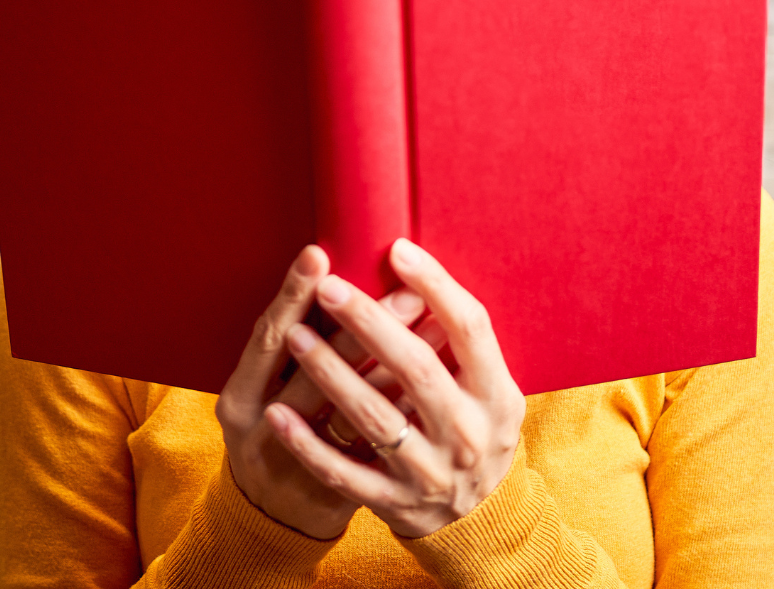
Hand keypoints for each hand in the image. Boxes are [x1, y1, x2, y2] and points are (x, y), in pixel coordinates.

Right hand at [215, 244, 424, 539]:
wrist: (269, 522)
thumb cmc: (271, 429)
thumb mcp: (260, 389)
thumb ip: (288, 341)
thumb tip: (331, 273)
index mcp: (237, 399)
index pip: (266, 338)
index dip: (291, 296)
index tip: (320, 255)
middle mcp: (262, 435)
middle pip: (316, 373)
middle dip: (363, 325)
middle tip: (404, 286)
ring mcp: (299, 470)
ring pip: (353, 411)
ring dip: (395, 362)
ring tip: (430, 321)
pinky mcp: (334, 496)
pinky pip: (377, 448)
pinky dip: (404, 408)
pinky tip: (432, 377)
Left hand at [264, 238, 525, 538]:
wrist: (480, 522)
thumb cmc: (475, 429)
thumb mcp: (489, 387)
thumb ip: (461, 341)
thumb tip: (417, 271)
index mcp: (496, 394)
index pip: (470, 328)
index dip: (436, 286)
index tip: (398, 250)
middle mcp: (467, 433)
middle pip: (416, 368)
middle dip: (368, 323)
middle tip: (328, 287)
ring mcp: (430, 473)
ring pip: (375, 417)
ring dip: (331, 372)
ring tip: (294, 334)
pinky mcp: (395, 504)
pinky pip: (344, 472)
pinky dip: (308, 444)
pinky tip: (277, 413)